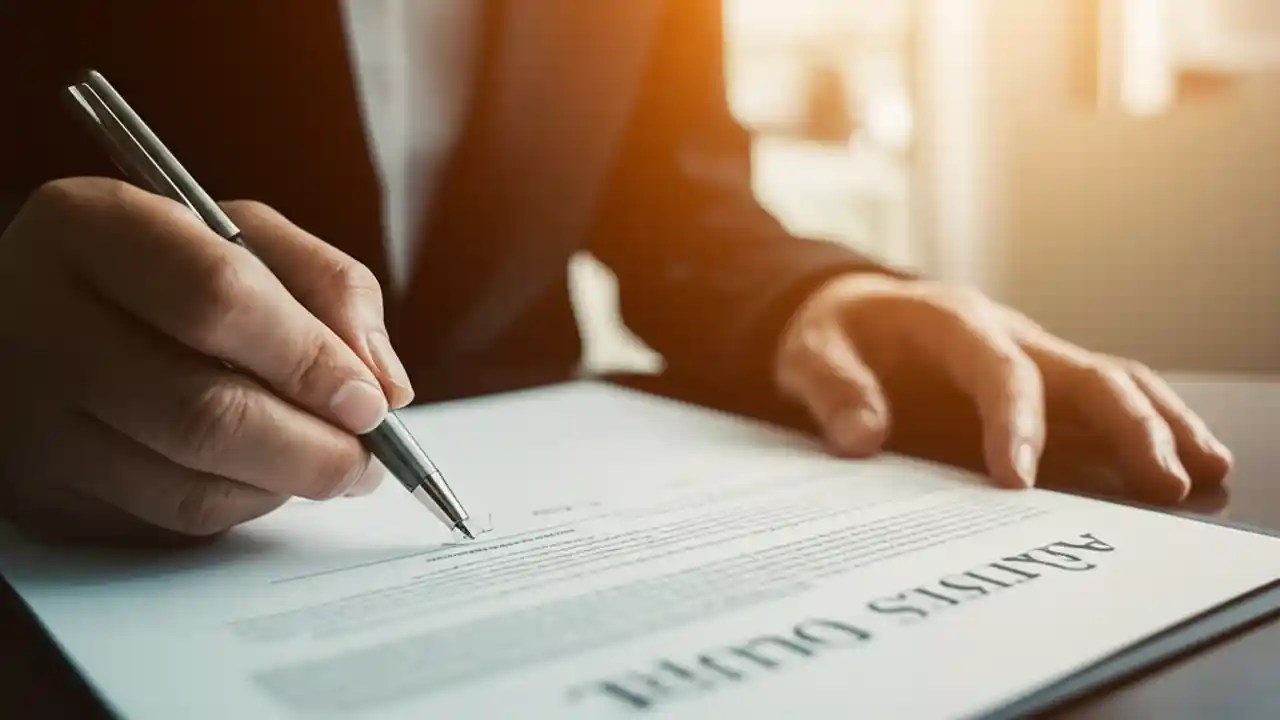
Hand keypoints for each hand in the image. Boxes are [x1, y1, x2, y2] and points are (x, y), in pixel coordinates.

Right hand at [0, 178, 413, 539]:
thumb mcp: (245, 239)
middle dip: (314, 447)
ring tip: (333, 465)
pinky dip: (241, 507)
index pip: (217, 298)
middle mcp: (43, 319)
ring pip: (189, 485)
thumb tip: (386, 386)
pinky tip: (264, 475)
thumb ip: (331, 288)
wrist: (36, 316)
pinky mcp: (40, 492)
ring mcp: (32, 417)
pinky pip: (167, 522)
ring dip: (286, 486)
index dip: (310, 359)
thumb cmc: (163, 269)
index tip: (371, 399)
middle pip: (203, 412)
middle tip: (370, 457)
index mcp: (93, 227)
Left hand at [775, 274, 1232, 502]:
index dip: (1014, 422)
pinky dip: (1150, 425)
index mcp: (950, 320)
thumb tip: (860, 440)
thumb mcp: (811, 355)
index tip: (1017, 481)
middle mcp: (1008, 333)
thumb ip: (834, 392)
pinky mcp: (1044, 381)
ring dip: (1161, 425)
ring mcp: (1034, 355)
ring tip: (1205, 473)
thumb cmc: (836, 332)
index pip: (998, 368)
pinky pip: (1106, 398)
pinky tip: (1187, 463)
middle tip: (1162, 485)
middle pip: (1084, 373)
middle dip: (1128, 427)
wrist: (852, 308)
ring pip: (1114, 381)